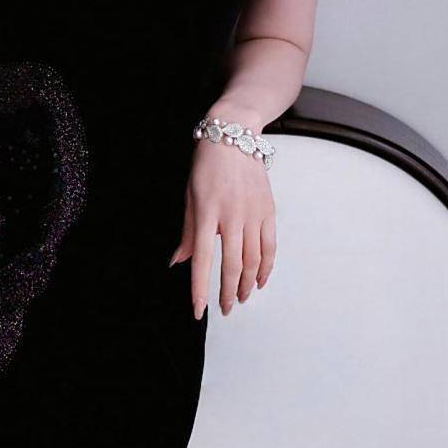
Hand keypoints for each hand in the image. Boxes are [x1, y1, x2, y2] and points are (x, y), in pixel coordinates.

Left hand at [169, 136, 275, 318]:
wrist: (234, 137)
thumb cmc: (207, 167)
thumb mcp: (190, 198)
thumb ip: (186, 234)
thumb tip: (178, 262)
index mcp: (206, 214)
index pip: (202, 260)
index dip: (200, 289)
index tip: (199, 310)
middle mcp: (231, 217)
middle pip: (232, 266)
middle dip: (228, 293)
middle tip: (226, 309)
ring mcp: (253, 214)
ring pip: (253, 260)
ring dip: (248, 284)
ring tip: (242, 298)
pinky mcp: (268, 211)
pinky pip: (269, 247)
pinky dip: (266, 267)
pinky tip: (261, 280)